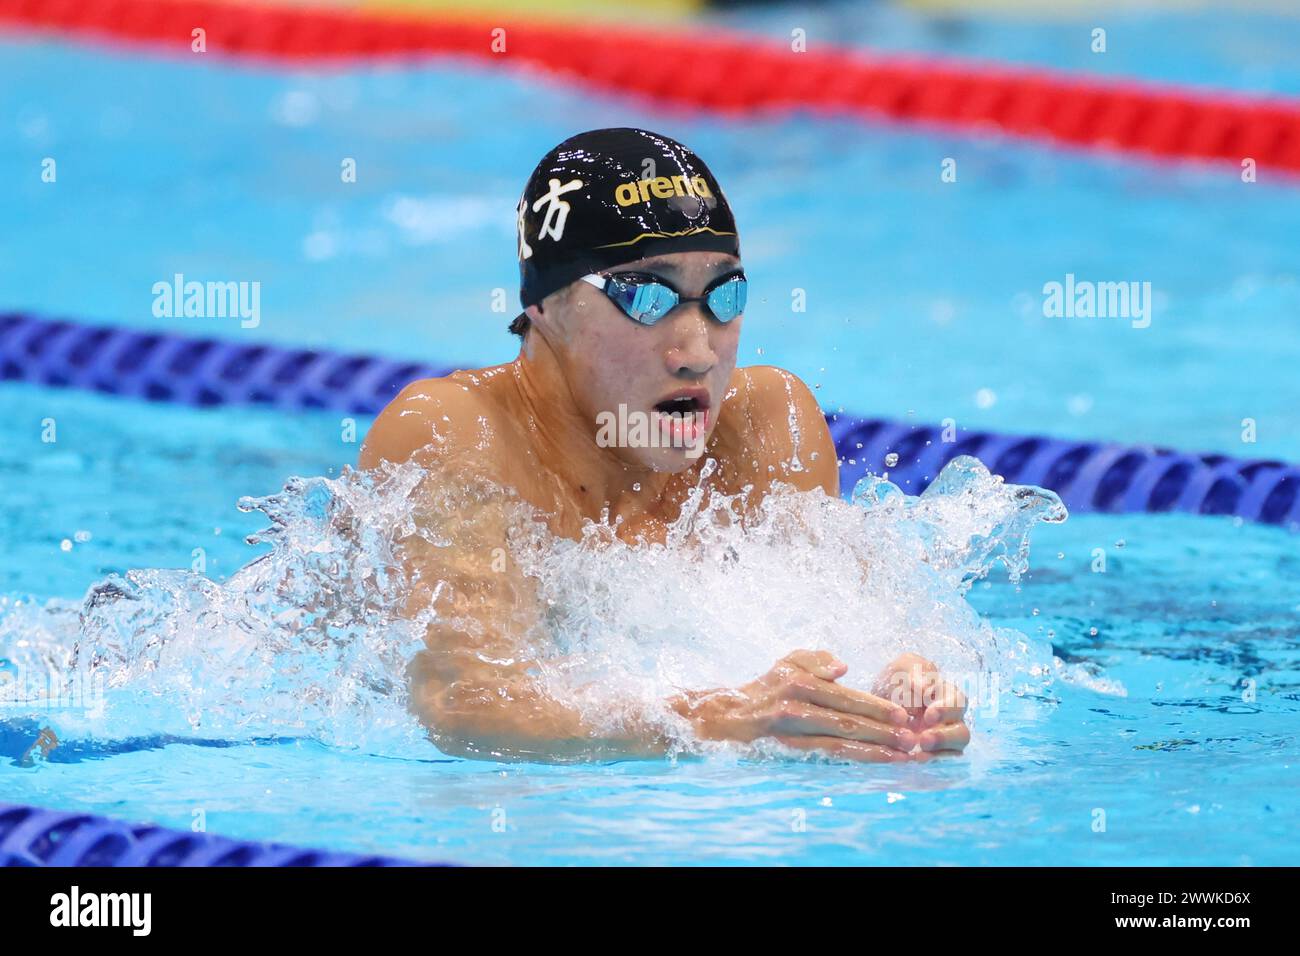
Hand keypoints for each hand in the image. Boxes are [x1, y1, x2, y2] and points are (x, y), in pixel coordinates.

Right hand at [674, 649, 918, 761]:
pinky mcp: (788, 750)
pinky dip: (853, 760)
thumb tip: (844, 668)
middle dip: (884, 732)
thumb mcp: (787, 662)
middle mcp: (797, 707)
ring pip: (840, 743)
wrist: (723, 717)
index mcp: (801, 683)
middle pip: (848, 722)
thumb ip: (816, 659)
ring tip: (901, 756)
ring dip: (874, 751)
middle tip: (912, 740)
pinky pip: (827, 756)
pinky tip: (872, 764)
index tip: (903, 715)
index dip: (876, 707)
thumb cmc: (764, 687)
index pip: (846, 696)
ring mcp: (792, 732)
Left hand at [872, 652, 969, 757]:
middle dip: (945, 737)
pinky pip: (940, 761)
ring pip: (954, 750)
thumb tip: (926, 690)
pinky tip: (913, 759)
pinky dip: (930, 761)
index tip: (929, 714)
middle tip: (924, 739)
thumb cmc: (896, 681)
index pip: (957, 702)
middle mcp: (949, 720)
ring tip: (918, 754)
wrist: (877, 701)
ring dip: (938, 753)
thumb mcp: (901, 670)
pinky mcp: (932, 753)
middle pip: (962, 732)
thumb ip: (915, 675)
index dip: (947, 709)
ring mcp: (942, 739)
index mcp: (946, 695)